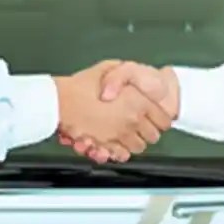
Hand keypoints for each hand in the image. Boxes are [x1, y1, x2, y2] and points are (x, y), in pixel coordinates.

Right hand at [54, 60, 172, 162]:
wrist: (59, 102)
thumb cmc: (80, 86)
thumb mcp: (108, 68)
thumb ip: (125, 72)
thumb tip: (133, 78)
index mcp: (137, 101)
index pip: (164, 119)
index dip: (161, 118)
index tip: (158, 117)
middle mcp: (132, 120)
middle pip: (154, 135)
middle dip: (149, 131)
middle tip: (144, 126)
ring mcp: (119, 135)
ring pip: (139, 147)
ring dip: (136, 141)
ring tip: (130, 134)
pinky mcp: (106, 145)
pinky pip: (122, 154)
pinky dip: (121, 151)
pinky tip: (118, 144)